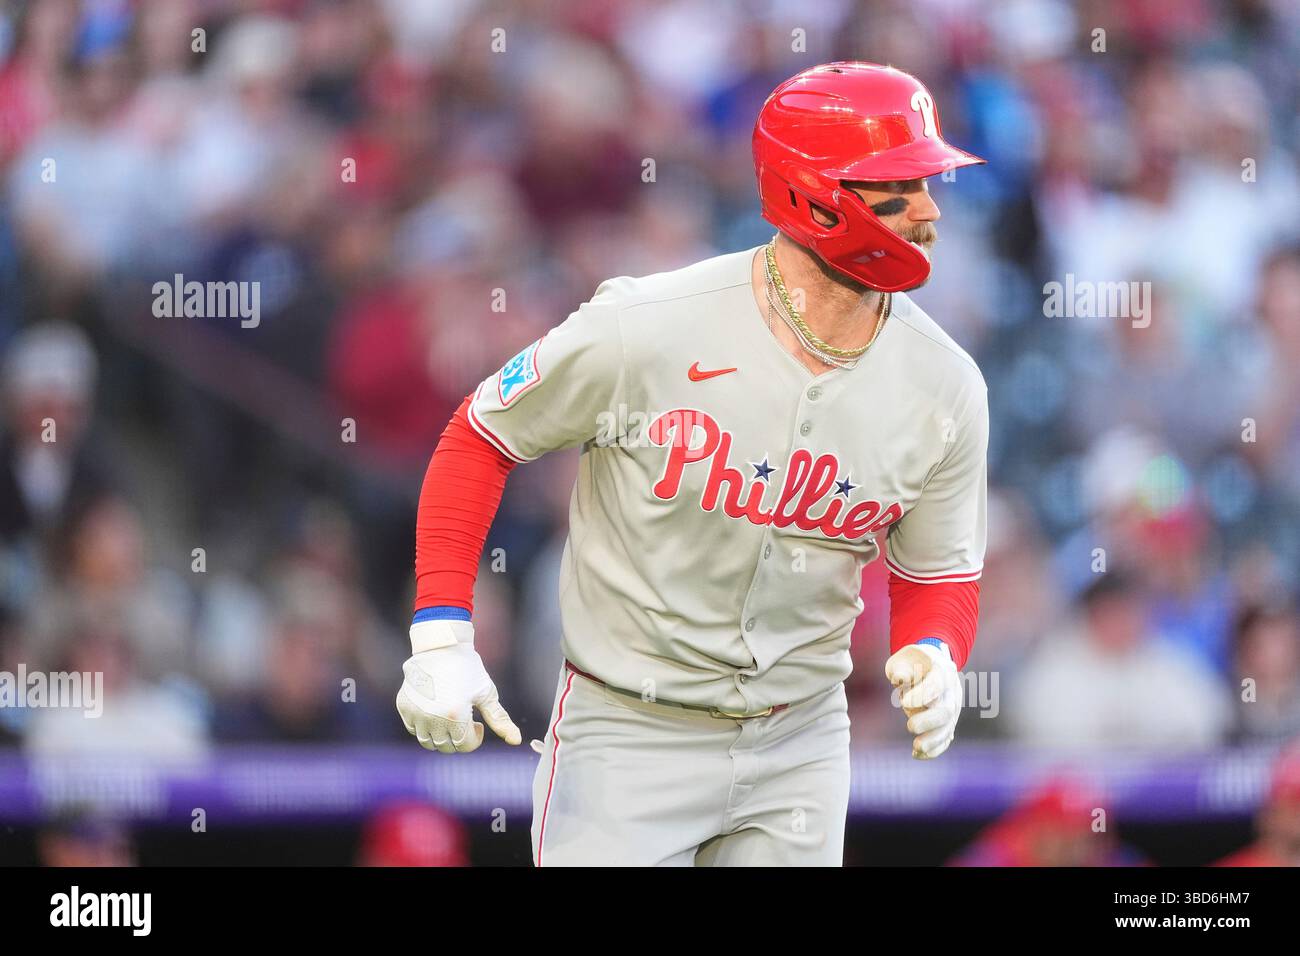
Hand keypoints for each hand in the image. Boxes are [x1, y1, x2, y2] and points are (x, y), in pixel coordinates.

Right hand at [396, 619, 520, 752]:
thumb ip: (500, 720)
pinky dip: (424, 726)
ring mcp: (415, 713)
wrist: (442, 645)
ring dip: (440, 736)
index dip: (475, 738)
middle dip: (458, 738)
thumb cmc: (468, 668)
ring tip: (449, 718)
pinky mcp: (403, 707)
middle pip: (446, 747)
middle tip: (464, 719)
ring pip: (427, 742)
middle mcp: (432, 718)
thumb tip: (516, 741)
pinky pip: (413, 729)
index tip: (477, 723)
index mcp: (455, 716)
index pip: (464, 746)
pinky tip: (434, 710)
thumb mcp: (486, 693)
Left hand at [884, 641, 961, 759]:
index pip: (937, 683)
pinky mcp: (948, 722)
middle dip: (929, 722)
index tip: (904, 702)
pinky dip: (934, 750)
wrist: (928, 665)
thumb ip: (900, 668)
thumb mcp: (903, 659)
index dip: (923, 694)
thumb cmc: (912, 662)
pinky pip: (945, 739)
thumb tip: (899, 679)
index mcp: (942, 670)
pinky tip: (917, 755)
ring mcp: (952, 708)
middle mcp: (951, 691)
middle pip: (946, 710)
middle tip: (910, 726)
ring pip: (948, 728)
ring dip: (933, 741)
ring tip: (916, 747)